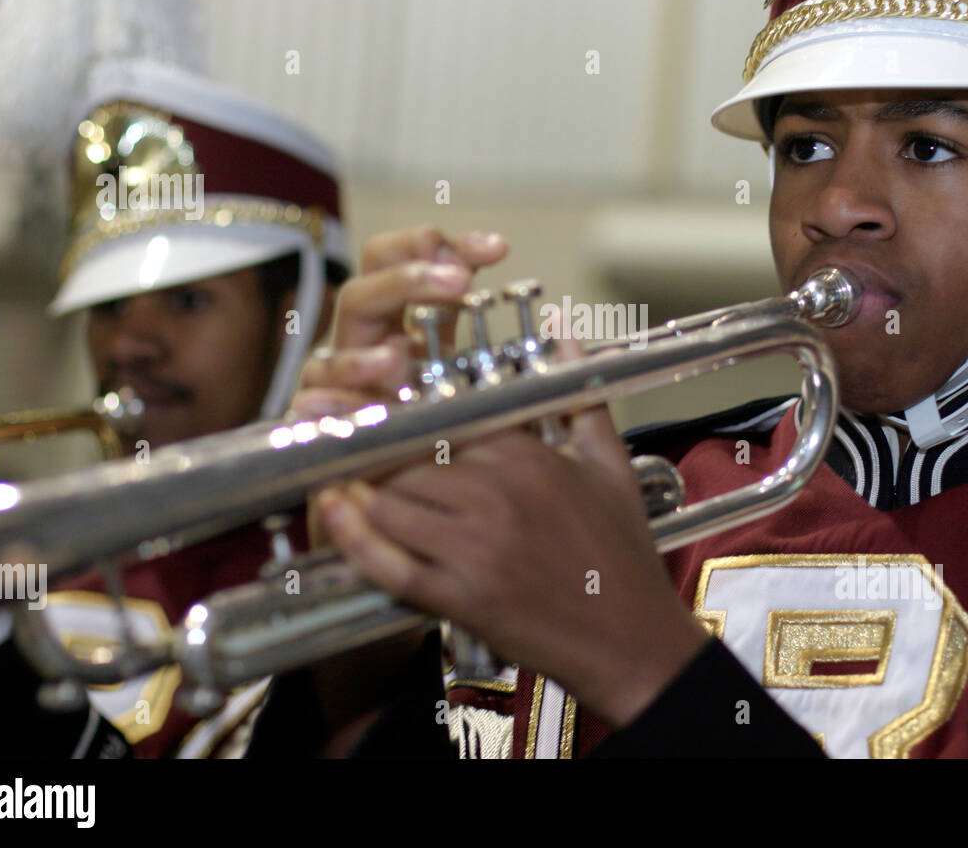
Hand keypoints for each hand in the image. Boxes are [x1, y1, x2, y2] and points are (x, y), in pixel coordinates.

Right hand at [292, 226, 506, 546]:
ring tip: (404, 348)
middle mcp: (374, 340)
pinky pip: (321, 392)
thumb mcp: (491, 404)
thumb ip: (520, 361)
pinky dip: (343, 384)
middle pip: (375, 278)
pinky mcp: (319, 419)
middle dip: (414, 273)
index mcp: (416, 328)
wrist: (409, 536)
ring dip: (374, 335)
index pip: (419, 260)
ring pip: (346, 326)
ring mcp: (341, 376)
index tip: (498, 249)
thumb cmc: (451, 464)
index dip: (452, 246)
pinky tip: (371, 382)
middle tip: (458, 281)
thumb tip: (561, 316)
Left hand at [317, 343, 708, 728]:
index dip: (402, 417)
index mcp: (526, 455)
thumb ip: (578, 390)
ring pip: (388, 503)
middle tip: (344, 447)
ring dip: (359, 494)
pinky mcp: (462, 598)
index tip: (377, 410)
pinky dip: (354, 540)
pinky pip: (390, 564)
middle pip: (404, 459)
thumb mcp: (610, 460)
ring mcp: (476, 548)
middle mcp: (496, 494)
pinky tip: (334, 518)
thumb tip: (563, 327)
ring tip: (338, 480)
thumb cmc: (621, 551)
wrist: (633, 638)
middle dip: (372, 455)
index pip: (441, 419)